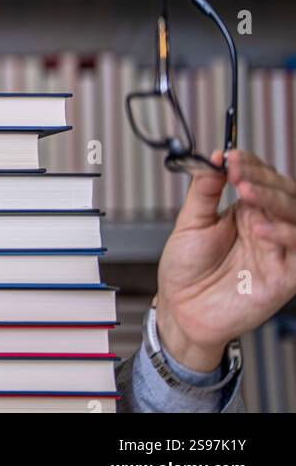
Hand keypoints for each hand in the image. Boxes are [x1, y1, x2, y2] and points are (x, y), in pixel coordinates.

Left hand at [155, 149, 295, 371]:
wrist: (182, 309)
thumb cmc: (186, 269)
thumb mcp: (190, 223)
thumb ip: (205, 191)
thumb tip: (215, 158)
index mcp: (247, 212)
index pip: (261, 179)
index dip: (250, 164)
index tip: (231, 156)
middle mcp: (267, 227)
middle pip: (283, 193)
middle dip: (262, 178)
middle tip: (237, 171)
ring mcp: (278, 250)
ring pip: (295, 216)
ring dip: (275, 199)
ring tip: (246, 190)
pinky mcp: (286, 276)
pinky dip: (284, 234)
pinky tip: (259, 227)